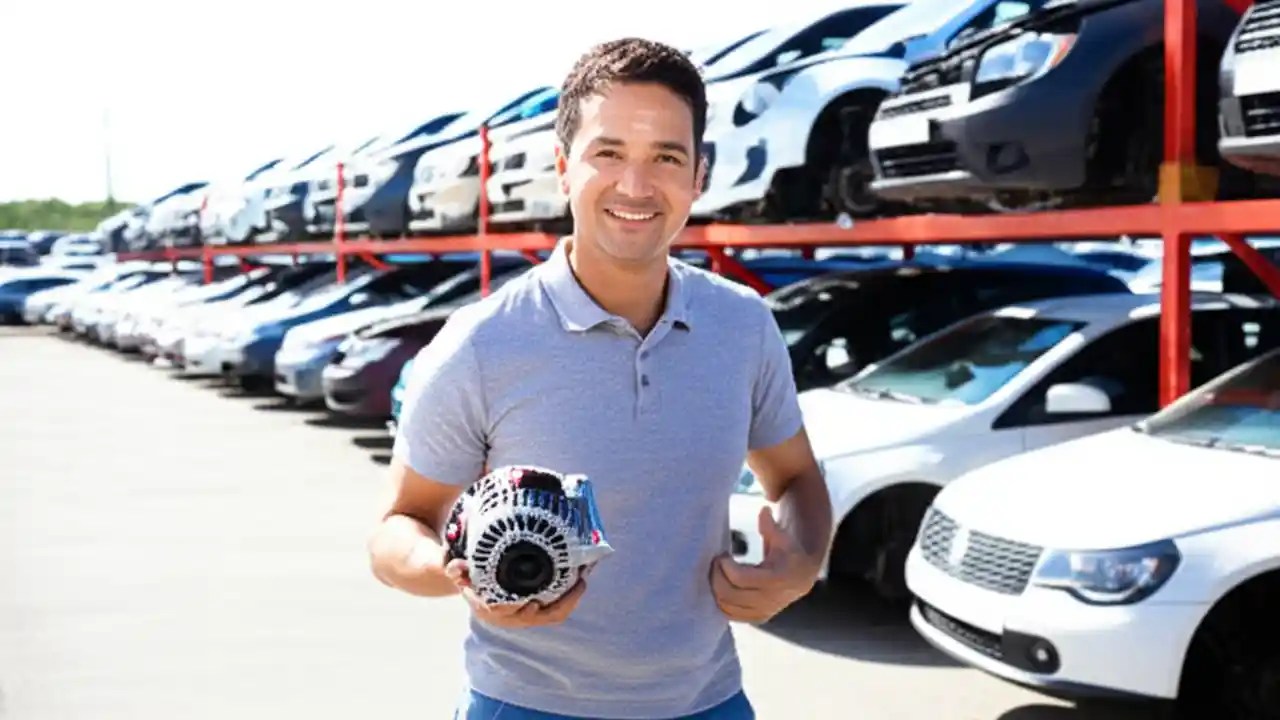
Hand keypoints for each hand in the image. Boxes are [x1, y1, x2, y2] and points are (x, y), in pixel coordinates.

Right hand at [444, 558, 586, 628]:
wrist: (474, 584)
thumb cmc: (468, 576)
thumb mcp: (459, 571)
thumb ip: (456, 570)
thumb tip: (455, 568)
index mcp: (488, 608)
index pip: (502, 612)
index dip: (516, 610)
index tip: (531, 603)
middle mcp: (508, 616)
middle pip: (536, 617)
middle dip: (558, 604)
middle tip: (575, 584)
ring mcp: (524, 615)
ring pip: (551, 616)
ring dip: (569, 601)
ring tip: (583, 581)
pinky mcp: (536, 612)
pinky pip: (556, 611)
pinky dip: (569, 599)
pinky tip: (580, 582)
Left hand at [711, 506, 819, 624]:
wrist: (803, 574)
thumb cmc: (788, 550)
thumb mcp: (782, 535)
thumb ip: (771, 525)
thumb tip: (765, 510)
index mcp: (780, 578)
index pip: (742, 578)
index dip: (725, 568)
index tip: (721, 556)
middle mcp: (773, 599)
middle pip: (732, 595)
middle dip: (717, 579)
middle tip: (714, 564)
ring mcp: (766, 611)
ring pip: (729, 608)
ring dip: (716, 591)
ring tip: (716, 574)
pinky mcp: (759, 617)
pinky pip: (733, 616)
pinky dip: (722, 604)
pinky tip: (720, 588)